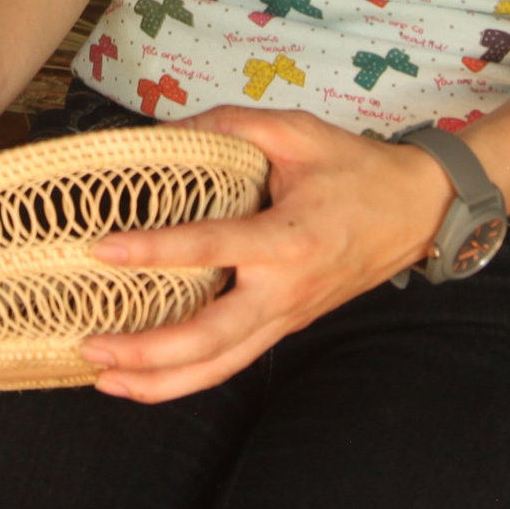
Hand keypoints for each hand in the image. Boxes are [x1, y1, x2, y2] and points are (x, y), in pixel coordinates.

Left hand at [82, 106, 456, 401]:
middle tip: (92, 347)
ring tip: (106, 381)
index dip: (153, 252)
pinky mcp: (286, 325)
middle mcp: (286, 290)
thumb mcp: (296, 130)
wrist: (417, 210)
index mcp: (287, 239)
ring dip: (162, 381)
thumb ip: (229, 127)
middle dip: (148, 352)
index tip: (101, 250)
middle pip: (212, 339)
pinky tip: (148, 377)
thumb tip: (165, 132)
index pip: (209, 249)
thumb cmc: (355, 169)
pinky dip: (190, 376)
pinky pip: (234, 360)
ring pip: (222, 366)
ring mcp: (287, 316)